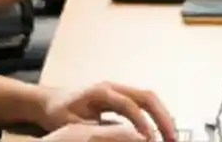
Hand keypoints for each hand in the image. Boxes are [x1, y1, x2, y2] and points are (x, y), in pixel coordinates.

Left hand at [36, 83, 177, 141]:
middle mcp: (113, 87)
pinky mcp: (120, 97)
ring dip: (162, 116)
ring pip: (148, 98)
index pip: (128, 105)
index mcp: (101, 91)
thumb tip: (124, 137)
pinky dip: (154, 116)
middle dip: (162, 117)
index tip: (150, 140)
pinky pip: (143, 103)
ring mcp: (118, 89)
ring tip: (172, 136)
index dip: (141, 123)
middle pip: (146, 96)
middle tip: (172, 138)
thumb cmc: (58, 112)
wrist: (49, 101)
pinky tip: (160, 131)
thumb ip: (98, 131)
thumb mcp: (73, 126)